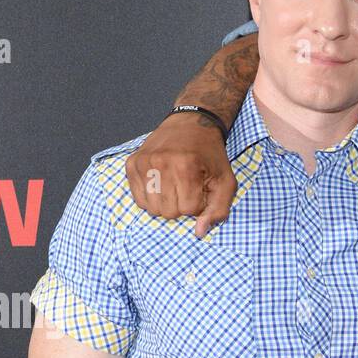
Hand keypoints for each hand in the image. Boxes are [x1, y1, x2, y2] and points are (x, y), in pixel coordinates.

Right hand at [125, 113, 236, 236]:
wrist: (192, 124)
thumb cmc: (211, 156)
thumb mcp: (226, 182)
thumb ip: (218, 210)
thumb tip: (199, 233)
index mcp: (186, 167)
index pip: (187, 210)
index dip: (197, 205)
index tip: (200, 190)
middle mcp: (161, 164)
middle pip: (168, 212)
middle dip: (181, 205)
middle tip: (187, 187)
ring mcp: (143, 163)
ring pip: (152, 208)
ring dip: (165, 203)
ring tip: (174, 186)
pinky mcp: (132, 163)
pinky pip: (138, 199)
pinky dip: (151, 197)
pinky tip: (161, 183)